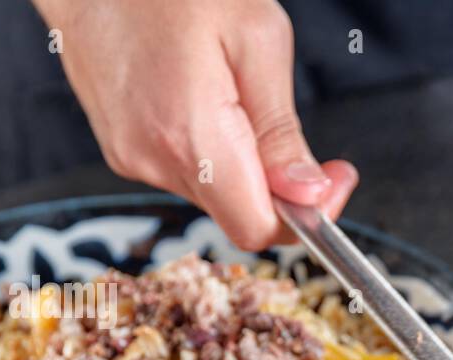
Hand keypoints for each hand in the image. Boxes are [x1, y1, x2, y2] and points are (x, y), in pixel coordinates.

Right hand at [34, 0, 356, 249]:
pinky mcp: (121, 146)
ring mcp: (130, 155)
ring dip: (244, 163)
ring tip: (238, 93)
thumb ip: (282, 131)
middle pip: (238, 212)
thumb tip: (307, 195)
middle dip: (280, 186)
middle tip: (300, 135)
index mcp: (190, 137)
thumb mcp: (256, 38)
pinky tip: (209, 98)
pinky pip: (184, 170)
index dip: (304, 217)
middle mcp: (151, 159)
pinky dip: (212, 150)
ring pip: (214, 194)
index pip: (255, 227)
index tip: (331, 179)